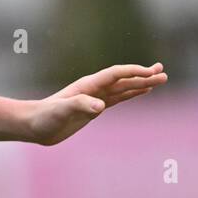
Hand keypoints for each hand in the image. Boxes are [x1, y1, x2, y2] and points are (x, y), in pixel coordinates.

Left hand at [24, 62, 167, 145]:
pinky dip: (131, 93)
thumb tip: (100, 106)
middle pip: (123, 79)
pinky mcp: (94, 108)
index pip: (116, 74)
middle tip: (163, 73)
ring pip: (123, 88)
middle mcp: (93, 89)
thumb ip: (79, 105)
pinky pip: (118, 98)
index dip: (134, 72)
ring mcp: (94, 98)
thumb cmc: (44, 117)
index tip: (152, 72)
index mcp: (87, 85)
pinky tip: (141, 91)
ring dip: (141, 83)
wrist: (33, 125)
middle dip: (143, 76)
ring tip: (160, 79)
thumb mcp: (61, 111)